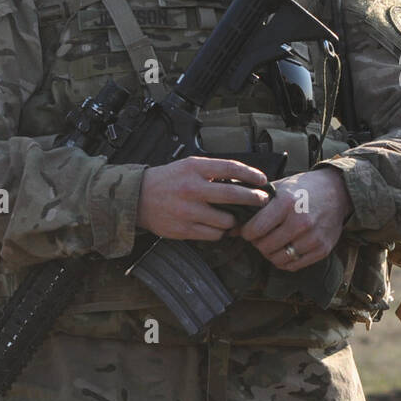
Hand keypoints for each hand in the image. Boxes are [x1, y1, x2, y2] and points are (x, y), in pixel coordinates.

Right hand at [136, 156, 267, 239]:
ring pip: (226, 220)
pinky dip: (220, 231)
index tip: (262, 180)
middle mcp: (192, 189)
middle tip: (262, 200)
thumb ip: (213, 172)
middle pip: (233, 196)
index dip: (251, 174)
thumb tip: (244, 181)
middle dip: (253, 199)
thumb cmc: (168, 180)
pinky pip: (214, 235)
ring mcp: (187, 211)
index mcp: (194, 169)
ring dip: (235, 220)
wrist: (137, 198)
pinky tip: (219, 226)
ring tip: (235, 217)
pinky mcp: (183, 230)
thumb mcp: (189, 166)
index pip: (231, 168)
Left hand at [238, 167, 350, 271]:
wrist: (337, 191)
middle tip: (260, 237)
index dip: (247, 232)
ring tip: (272, 243)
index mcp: (287, 203)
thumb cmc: (305, 188)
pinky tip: (285, 249)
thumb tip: (230, 224)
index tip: (248, 230)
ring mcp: (313, 237)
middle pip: (265, 247)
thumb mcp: (280, 188)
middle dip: (258, 243)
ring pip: (279, 259)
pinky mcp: (322, 249)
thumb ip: (256, 204)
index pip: (255, 229)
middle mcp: (301, 221)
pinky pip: (294, 265)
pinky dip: (285, 261)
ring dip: (271, 254)